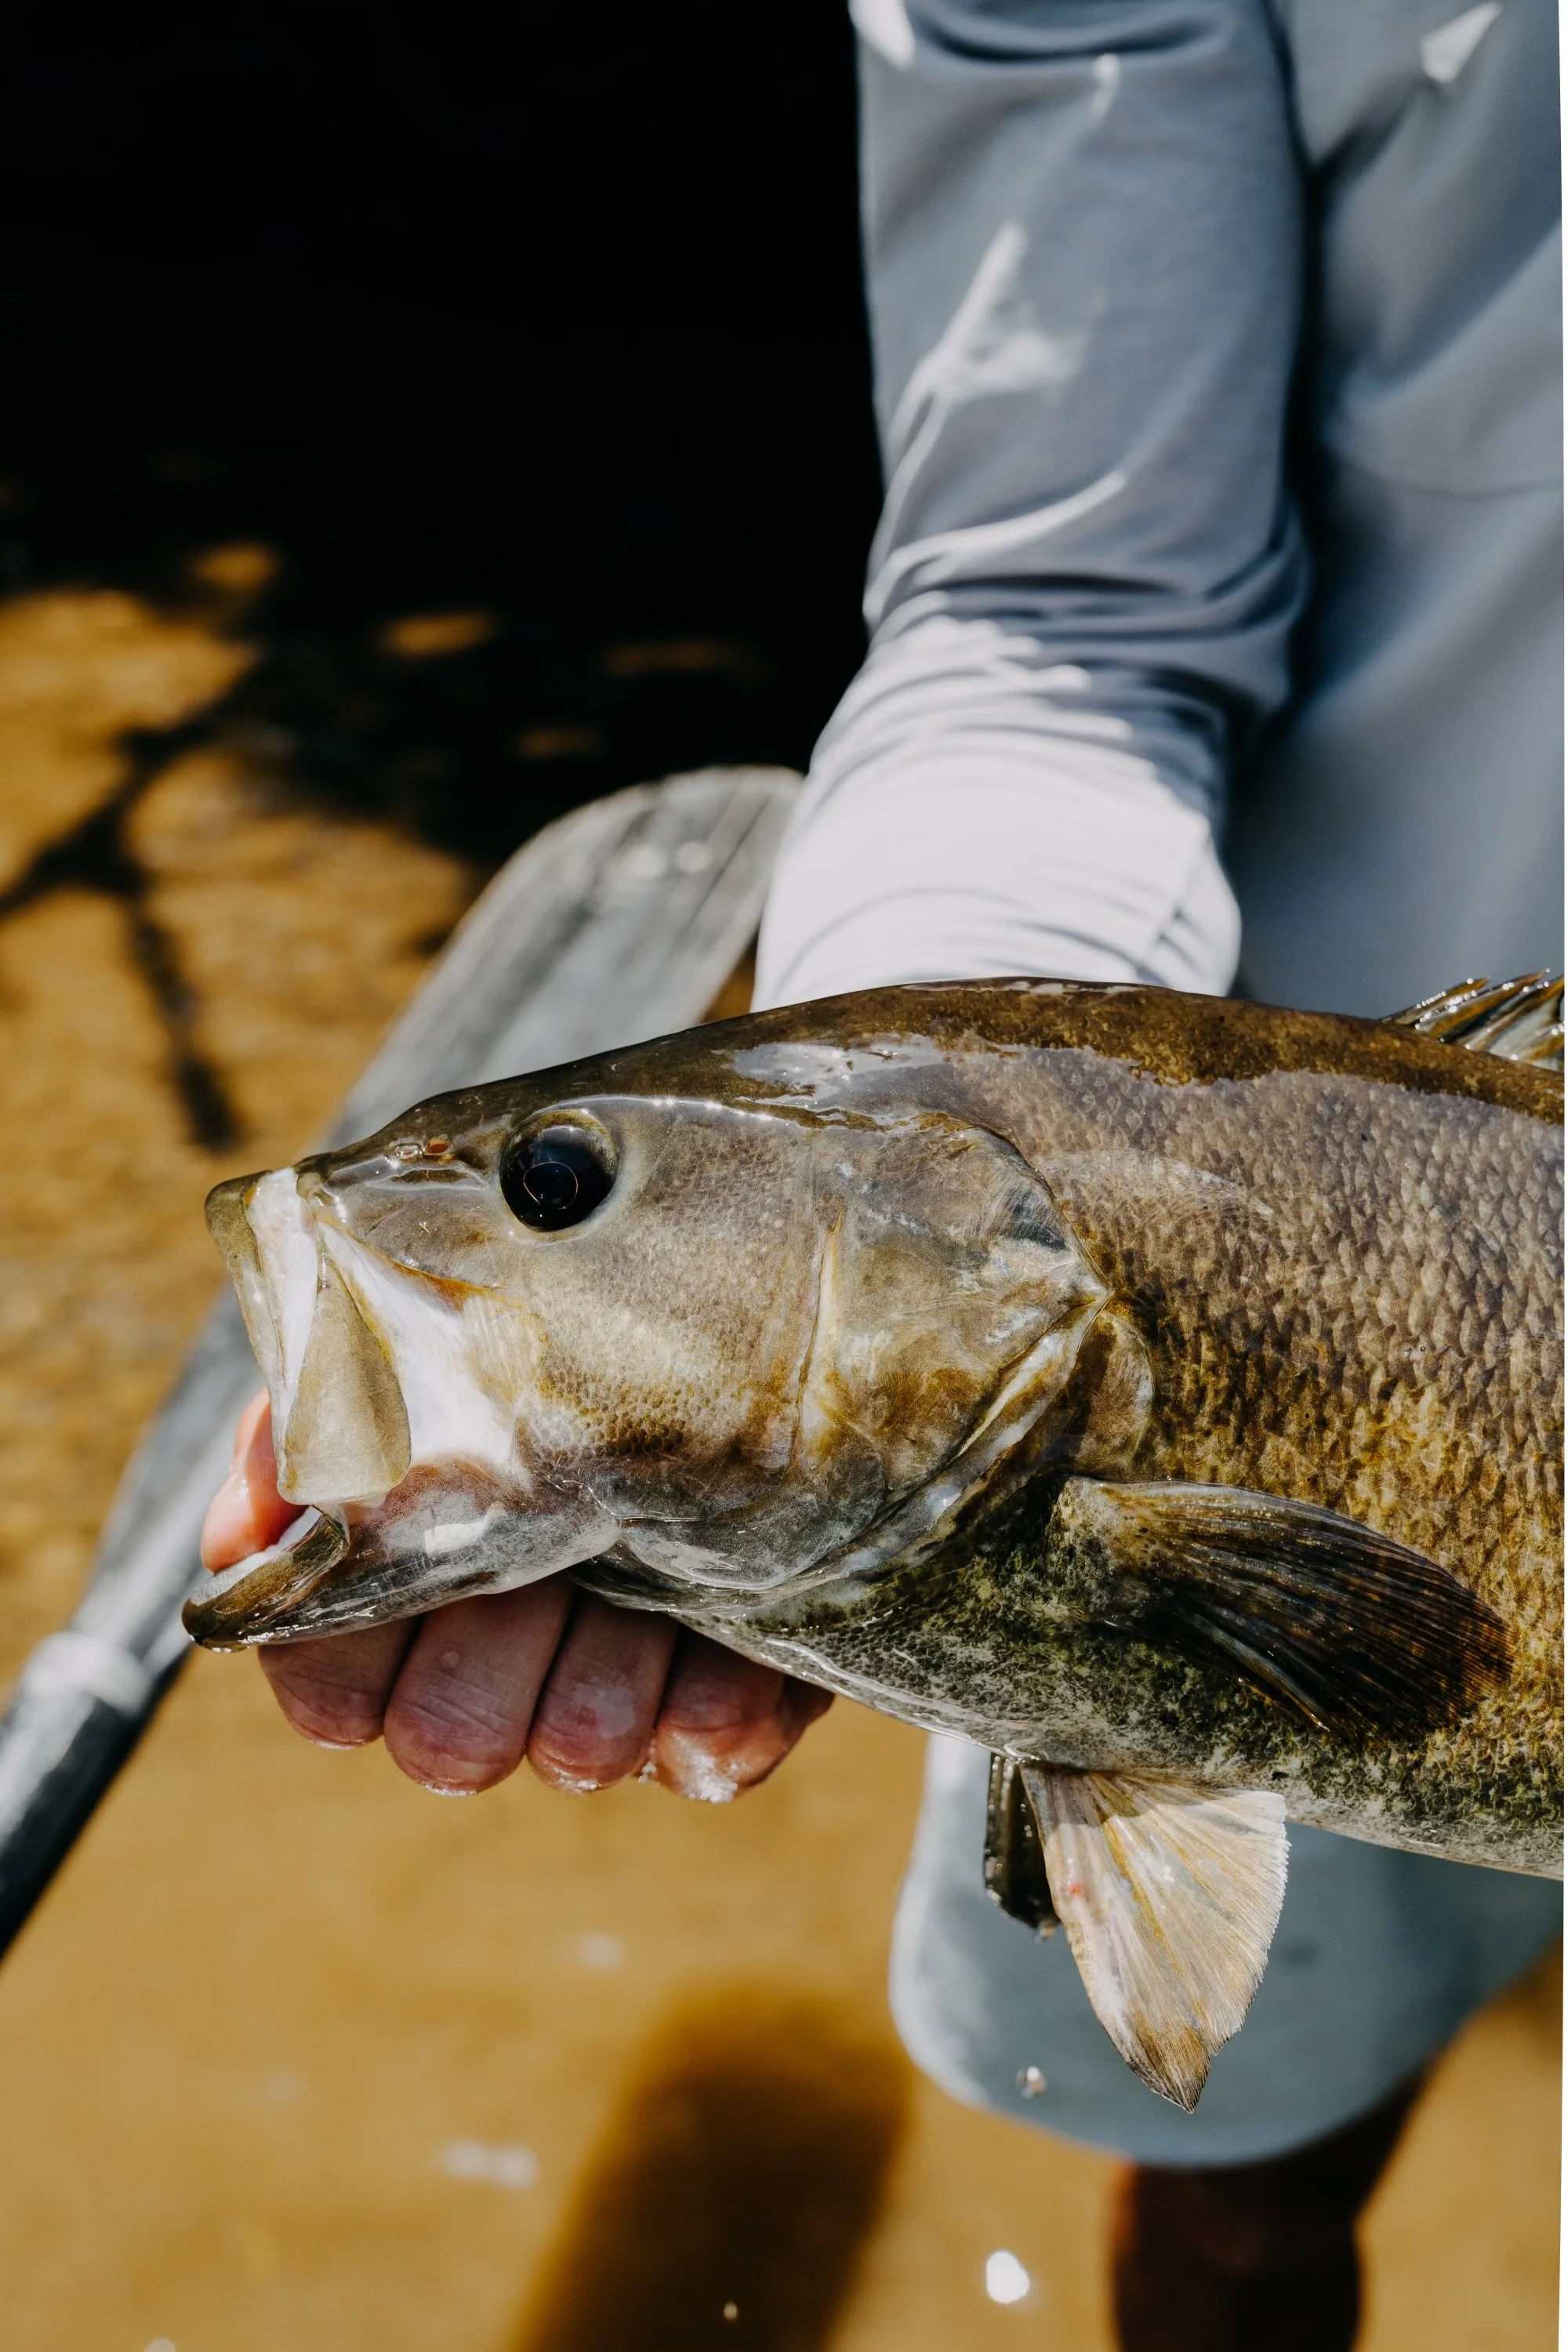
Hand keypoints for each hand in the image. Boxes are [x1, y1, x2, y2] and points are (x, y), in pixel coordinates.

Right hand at [200, 1393, 830, 1798]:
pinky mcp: (726, 1712)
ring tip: (659, 1558)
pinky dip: (719, 1695)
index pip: (326, 1688)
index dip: (346, 1660)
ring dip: (613, 1657)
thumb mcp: (442, 1339)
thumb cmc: (581, 1331)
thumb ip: (326, 1408)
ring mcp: (613, 1695)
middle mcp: (502, 1658)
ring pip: (574, 1752)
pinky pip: (708, 1759)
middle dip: (494, 1655)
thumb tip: (240, 1540)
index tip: (399, 1579)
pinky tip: (729, 1623)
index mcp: (411, 1580)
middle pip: (444, 1744)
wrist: (773, 1318)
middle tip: (550, 1556)